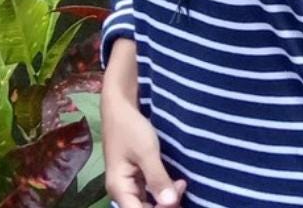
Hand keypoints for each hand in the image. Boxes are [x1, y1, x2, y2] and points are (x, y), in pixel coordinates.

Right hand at [102, 40, 186, 206]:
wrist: (121, 105)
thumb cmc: (130, 127)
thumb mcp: (146, 152)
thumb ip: (157, 178)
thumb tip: (171, 203)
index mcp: (119, 189)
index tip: (177, 197)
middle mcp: (122, 190)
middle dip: (165, 204)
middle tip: (182, 186)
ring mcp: (129, 182)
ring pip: (148, 200)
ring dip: (165, 197)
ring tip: (181, 183)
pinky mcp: (136, 174)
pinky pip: (149, 189)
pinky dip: (162, 188)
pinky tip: (176, 181)